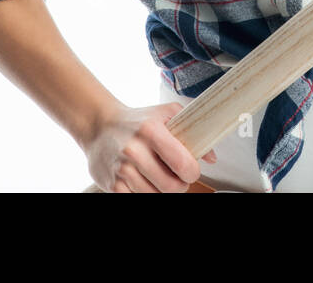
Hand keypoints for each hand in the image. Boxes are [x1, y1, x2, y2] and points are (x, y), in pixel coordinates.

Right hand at [85, 101, 217, 192]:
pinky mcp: (111, 184)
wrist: (101, 125)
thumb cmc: (138, 120)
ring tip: (162, 177)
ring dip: (163, 191)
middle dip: (181, 185)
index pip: (181, 163)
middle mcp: (134, 150)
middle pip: (170, 186)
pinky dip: (145, 193)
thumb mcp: (167, 114)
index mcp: (151, 130)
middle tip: (180, 178)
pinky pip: (136, 198)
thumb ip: (192, 130)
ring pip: (154, 195)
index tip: (192, 170)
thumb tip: (211, 157)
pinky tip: (146, 181)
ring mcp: (121, 168)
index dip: (192, 172)